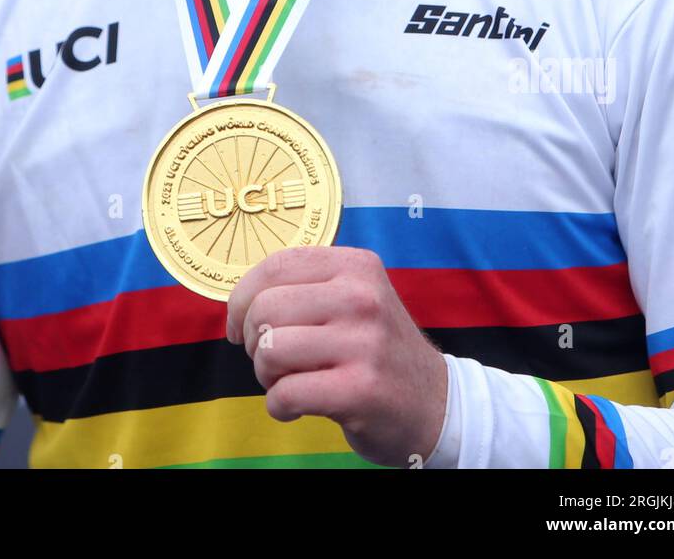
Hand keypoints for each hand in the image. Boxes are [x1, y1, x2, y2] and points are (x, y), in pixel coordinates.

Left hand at [226, 245, 447, 467]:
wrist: (436, 403)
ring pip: (270, 350)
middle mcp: (361, 297)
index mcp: (355, 266)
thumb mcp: (354, 299)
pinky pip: (285, 393)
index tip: (238, 325)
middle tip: (271, 359)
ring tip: (287, 381)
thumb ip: (305, 289)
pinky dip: (278, 406)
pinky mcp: (360, 390)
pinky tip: (296, 407)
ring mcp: (363, 343)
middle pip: (265, 309)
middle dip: (254, 340)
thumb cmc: (377, 349)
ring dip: (266, 375)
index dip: (241, 298)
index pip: (275, 266)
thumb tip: (238, 302)